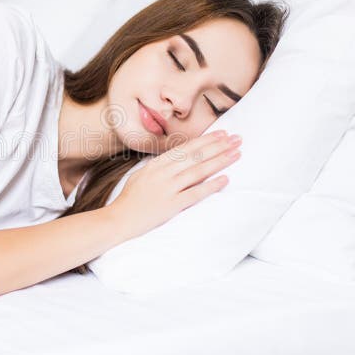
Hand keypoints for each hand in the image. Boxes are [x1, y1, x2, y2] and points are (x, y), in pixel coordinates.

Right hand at [107, 130, 241, 240]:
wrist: (118, 220)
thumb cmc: (129, 200)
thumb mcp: (141, 176)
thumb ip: (158, 168)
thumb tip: (175, 161)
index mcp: (156, 164)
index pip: (185, 148)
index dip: (205, 140)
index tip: (221, 134)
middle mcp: (163, 173)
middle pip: (195, 156)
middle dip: (217, 146)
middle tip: (236, 138)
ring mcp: (167, 188)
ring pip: (198, 171)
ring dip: (219, 161)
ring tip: (236, 153)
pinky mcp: (171, 205)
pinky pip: (195, 193)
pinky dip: (211, 186)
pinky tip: (225, 179)